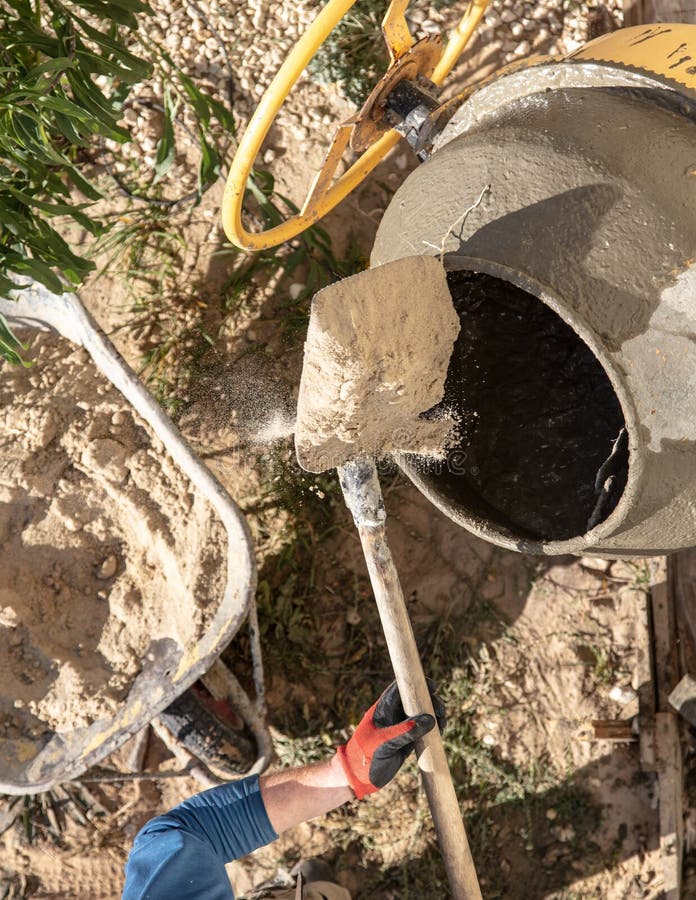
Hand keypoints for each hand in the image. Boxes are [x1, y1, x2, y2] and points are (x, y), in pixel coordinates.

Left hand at [335, 680, 445, 799]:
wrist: (357, 778)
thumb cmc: (365, 757)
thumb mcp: (384, 743)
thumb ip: (405, 731)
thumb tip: (430, 720)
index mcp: (383, 709)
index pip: (400, 689)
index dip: (416, 684)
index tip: (433, 686)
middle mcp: (392, 715)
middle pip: (414, 700)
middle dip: (430, 702)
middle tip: (441, 711)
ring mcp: (400, 727)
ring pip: (420, 715)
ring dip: (434, 715)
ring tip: (443, 723)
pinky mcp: (406, 741)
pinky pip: (422, 730)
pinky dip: (433, 729)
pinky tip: (440, 732)